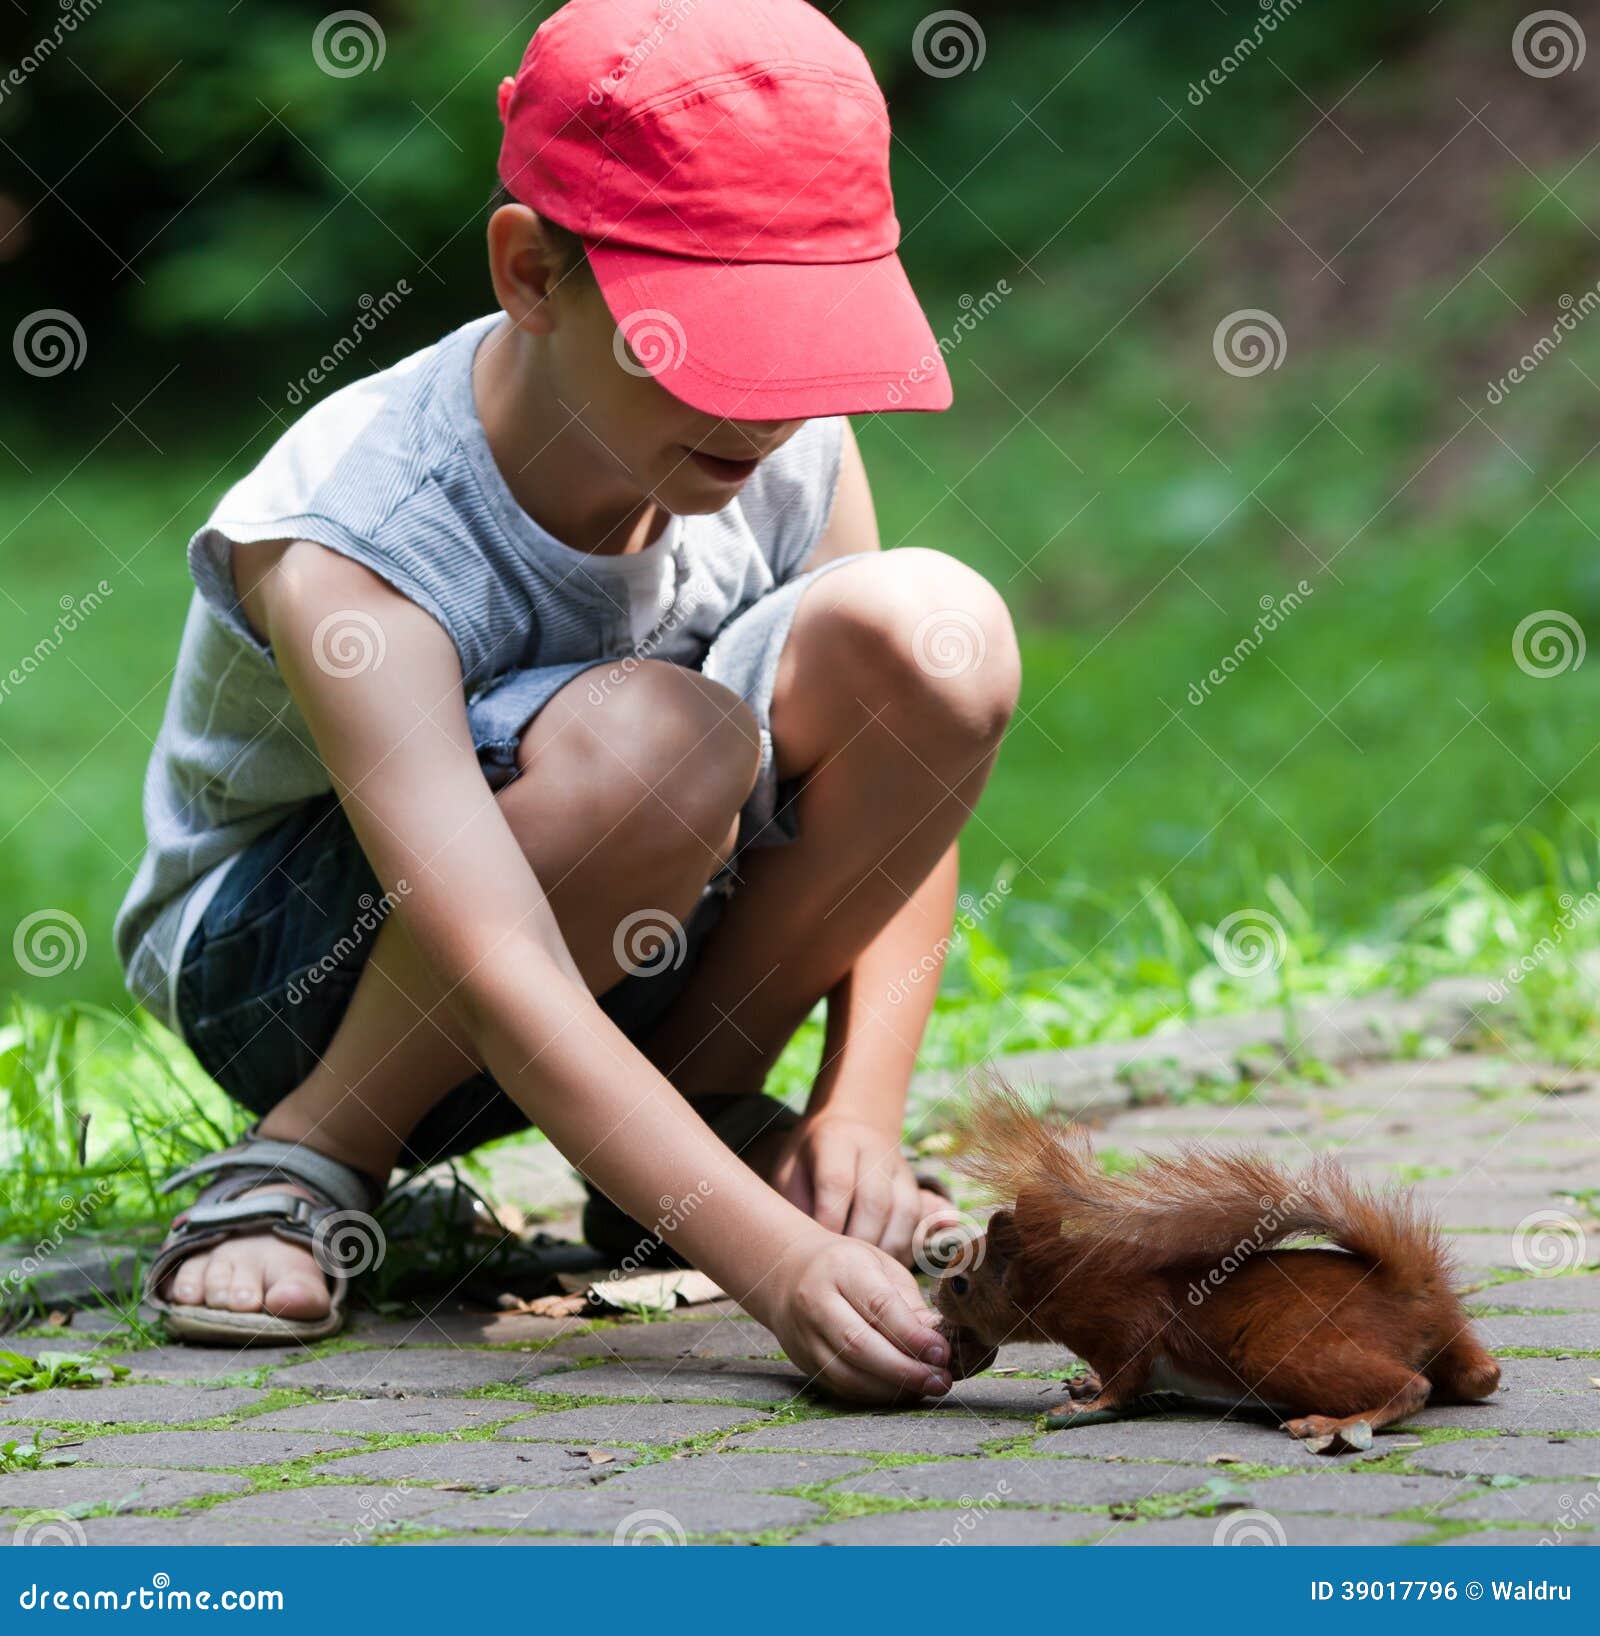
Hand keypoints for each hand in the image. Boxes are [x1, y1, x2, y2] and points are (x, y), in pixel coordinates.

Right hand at [749, 1232, 953, 1404]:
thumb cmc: (846, 1266)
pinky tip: (900, 1391)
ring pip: (848, 1373)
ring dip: (892, 1388)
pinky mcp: (804, 1361)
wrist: (786, 1272)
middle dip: (905, 1369)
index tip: (943, 1352)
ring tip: (927, 1388)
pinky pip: (841, 1386)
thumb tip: (940, 1339)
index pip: (878, 1305)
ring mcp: (805, 1335)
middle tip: (941, 1379)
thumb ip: (908, 1302)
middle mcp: (817, 1302)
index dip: (912, 1334)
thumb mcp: (880, 1266)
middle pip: (859, 1344)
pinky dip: (874, 1394)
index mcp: (841, 1268)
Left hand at [770, 1111, 957, 1265]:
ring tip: (864, 1270)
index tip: (819, 1250)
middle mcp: (873, 1148)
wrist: (848, 1130)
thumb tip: (809, 1249)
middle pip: (875, 1201)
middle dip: (858, 1241)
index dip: (829, 1221)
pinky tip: (882, 1265)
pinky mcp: (914, 1184)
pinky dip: (902, 1248)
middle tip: (843, 1268)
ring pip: (903, 1212)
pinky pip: (917, 1221)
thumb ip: (796, 1204)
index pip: (837, 1182)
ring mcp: (899, 1165)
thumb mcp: (791, 1171)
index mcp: (836, 1139)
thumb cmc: (809, 1161)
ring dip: (884, 1248)